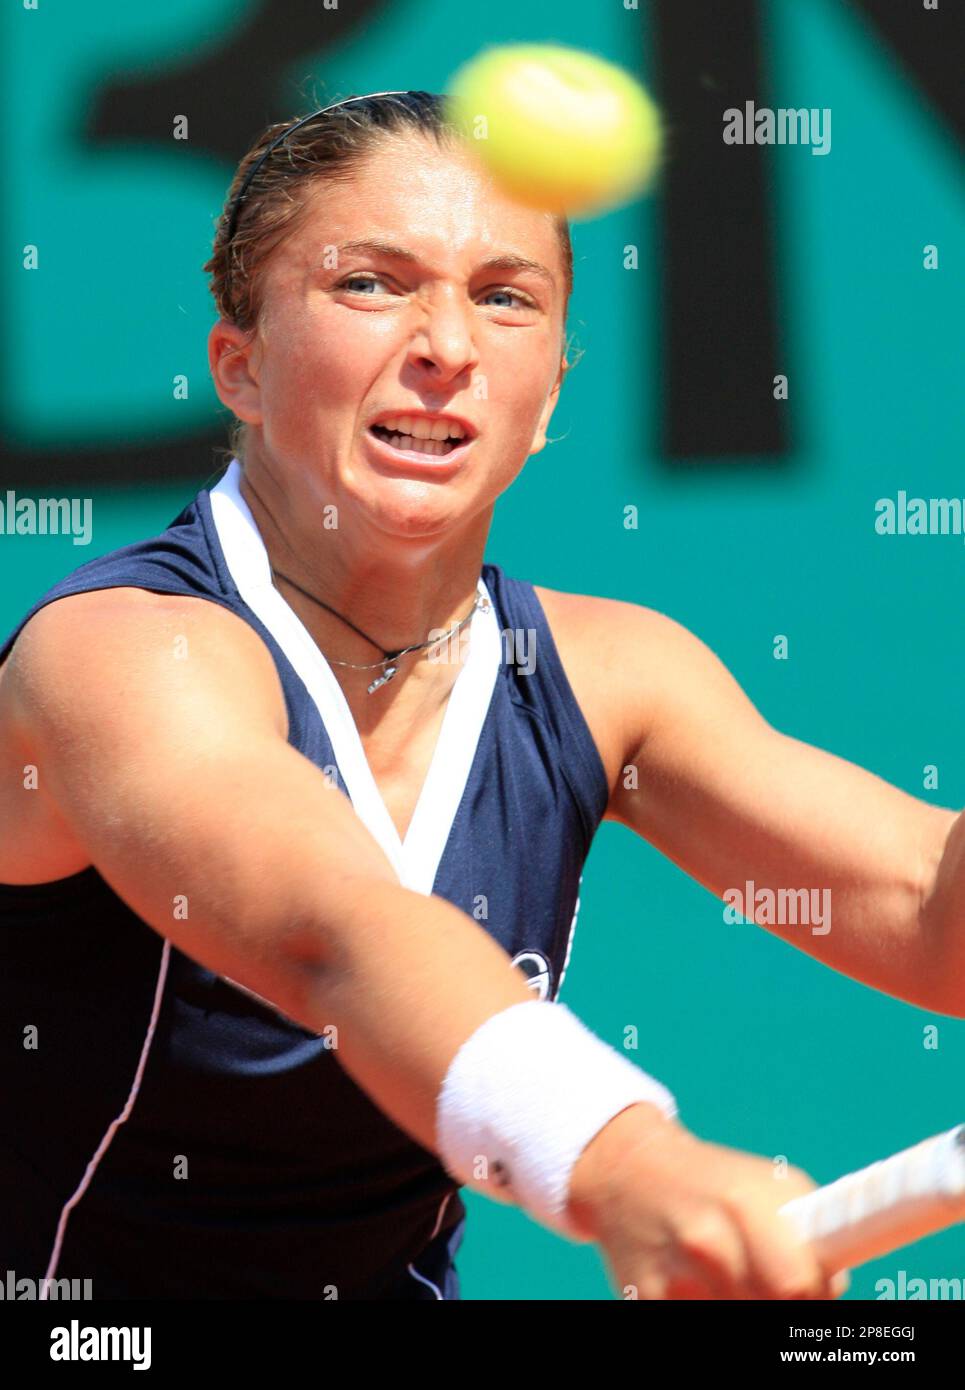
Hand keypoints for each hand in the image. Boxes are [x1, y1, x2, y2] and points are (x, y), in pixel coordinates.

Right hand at [567, 1104, 850, 1299]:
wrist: (628, 1169)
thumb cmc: (713, 1180)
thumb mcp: (768, 1183)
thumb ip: (810, 1230)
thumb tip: (830, 1285)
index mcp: (743, 1202)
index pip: (797, 1280)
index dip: (811, 1292)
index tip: (810, 1287)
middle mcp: (705, 1239)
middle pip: (771, 1306)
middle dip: (777, 1302)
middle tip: (770, 1286)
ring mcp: (673, 1273)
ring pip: (733, 1317)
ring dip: (742, 1304)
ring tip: (732, 1277)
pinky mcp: (644, 1299)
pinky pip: (695, 1320)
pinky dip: (706, 1307)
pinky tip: (700, 1285)